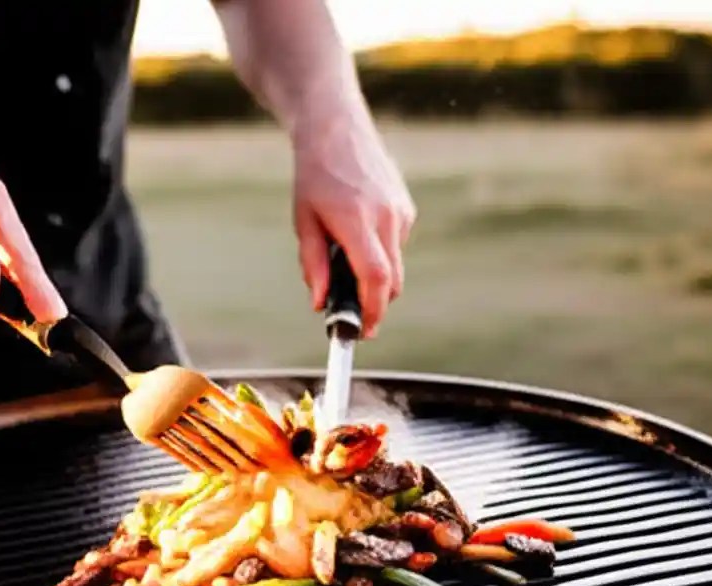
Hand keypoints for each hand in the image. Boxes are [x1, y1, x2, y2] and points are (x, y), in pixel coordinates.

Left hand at [291, 105, 414, 337]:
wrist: (337, 130)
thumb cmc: (314, 177)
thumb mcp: (304, 221)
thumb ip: (313, 265)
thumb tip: (320, 304)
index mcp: (357, 221)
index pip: (376, 278)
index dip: (373, 311)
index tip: (363, 330)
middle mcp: (386, 217)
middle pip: (392, 281)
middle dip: (376, 304)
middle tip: (355, 317)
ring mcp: (400, 212)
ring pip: (395, 265)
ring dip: (375, 277)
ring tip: (345, 262)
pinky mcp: (406, 208)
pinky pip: (396, 245)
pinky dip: (380, 253)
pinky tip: (358, 234)